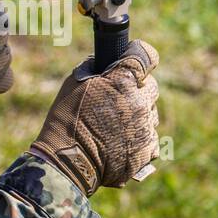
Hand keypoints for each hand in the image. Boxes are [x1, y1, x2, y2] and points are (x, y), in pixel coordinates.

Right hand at [29, 40, 159, 194]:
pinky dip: (138, 138)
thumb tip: (106, 64)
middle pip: (150, 87)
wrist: (68, 162)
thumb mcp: (74, 83)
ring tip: (114, 125)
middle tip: (117, 99)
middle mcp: (140, 102)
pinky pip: (150, 138)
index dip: (139, 56)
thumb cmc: (67, 119)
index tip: (134, 60)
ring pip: (151, 114)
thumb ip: (96, 69)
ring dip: (138, 115)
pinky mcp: (146, 151)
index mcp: (123, 81)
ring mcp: (145, 128)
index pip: (145, 56)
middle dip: (137, 89)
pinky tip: (119, 142)